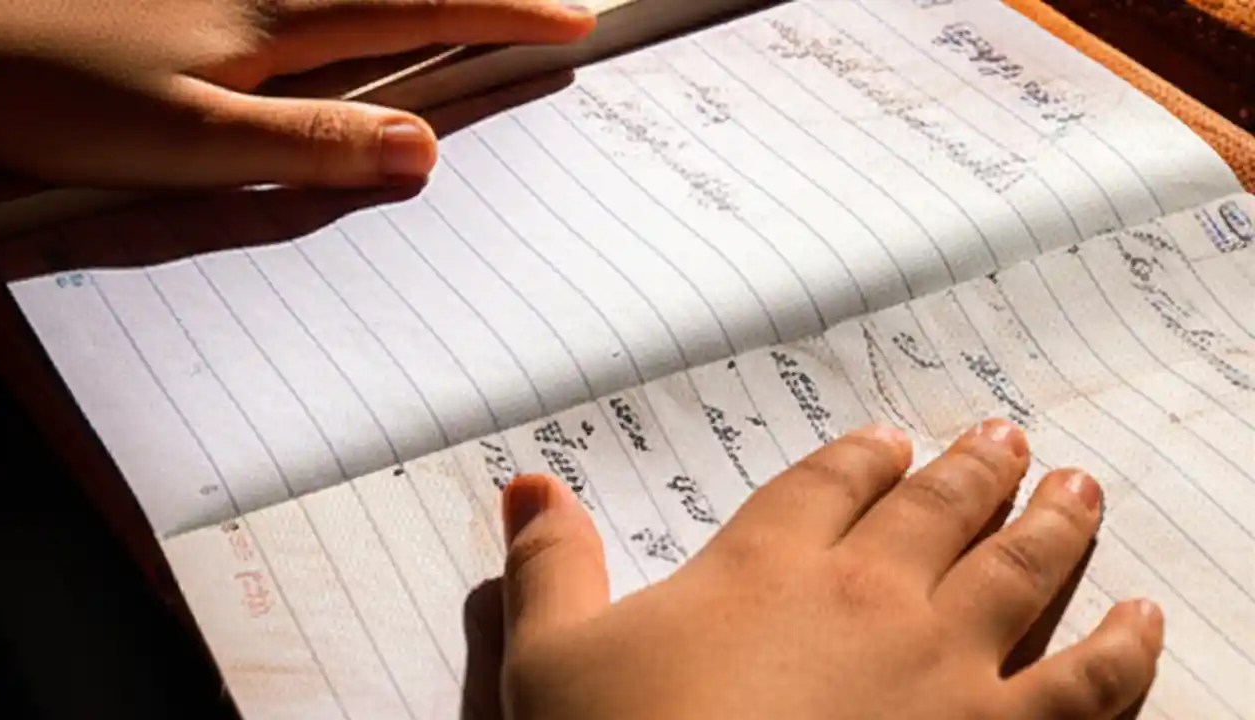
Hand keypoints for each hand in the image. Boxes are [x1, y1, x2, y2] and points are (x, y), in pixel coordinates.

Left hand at [0, 0, 593, 187]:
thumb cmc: (59, 99)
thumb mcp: (192, 144)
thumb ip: (308, 146)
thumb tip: (422, 149)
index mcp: (278, 20)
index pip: (418, 10)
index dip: (501, 13)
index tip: (571, 19)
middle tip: (547, 0)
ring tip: (471, 8)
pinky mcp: (196, 0)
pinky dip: (360, 5)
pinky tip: (351, 22)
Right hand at [500, 419, 1162, 718]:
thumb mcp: (554, 658)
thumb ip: (550, 566)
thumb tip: (529, 487)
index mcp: (768, 563)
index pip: (827, 482)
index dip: (862, 456)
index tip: (890, 439)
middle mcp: (867, 595)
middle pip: (936, 508)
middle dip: (973, 468)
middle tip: (1004, 438)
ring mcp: (944, 668)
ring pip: (1019, 569)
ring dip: (1056, 523)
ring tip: (1079, 487)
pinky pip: (1087, 684)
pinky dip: (1123, 646)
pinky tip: (1143, 616)